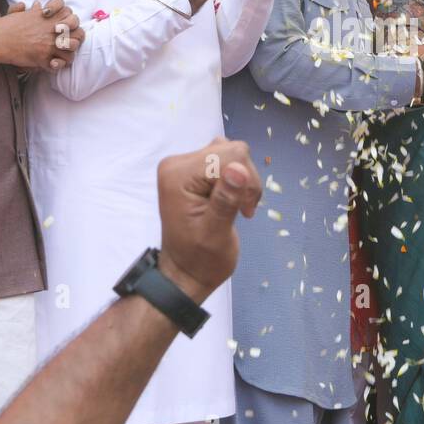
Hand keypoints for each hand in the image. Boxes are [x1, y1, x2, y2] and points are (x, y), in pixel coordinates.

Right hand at [0, 0, 84, 70]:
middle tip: (68, 37)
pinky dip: (61, 63)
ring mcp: (48, 43)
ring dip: (70, 48)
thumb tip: (37, 4)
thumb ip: (31, 10)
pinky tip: (54, 62)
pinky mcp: (44, 58)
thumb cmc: (4, 27)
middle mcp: (49, 27)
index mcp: (45, 15)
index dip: (67, 14)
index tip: (60, 21)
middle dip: (74, 31)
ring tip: (62, 51)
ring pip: (73, 45)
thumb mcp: (18, 13)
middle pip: (75, 25)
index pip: (67, 9)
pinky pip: (62, 62)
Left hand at [156, 138, 262, 302]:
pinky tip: (234, 201)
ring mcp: (185, 166)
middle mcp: (177, 164)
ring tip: (238, 207)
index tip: (244, 210)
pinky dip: (238, 180)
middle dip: (245, 180)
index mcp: (178, 175)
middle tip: (242, 210)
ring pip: (232, 153)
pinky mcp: (195, 170)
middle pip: (231, 150)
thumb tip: (239, 169)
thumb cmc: (200, 260)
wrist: (186, 273)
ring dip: (243, 181)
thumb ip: (225, 200)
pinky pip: (227, 161)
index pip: (228, 155)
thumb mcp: (216, 235)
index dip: (245, 180)